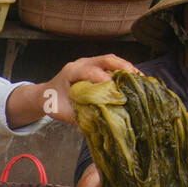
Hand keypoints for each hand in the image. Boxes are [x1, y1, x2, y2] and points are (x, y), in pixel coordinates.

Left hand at [6, 55, 141, 127]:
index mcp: (71, 72)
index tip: (114, 89)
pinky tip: (134, 79)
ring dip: (126, 67)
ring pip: (111, 60)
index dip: (103, 78)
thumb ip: (73, 117)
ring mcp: (89, 62)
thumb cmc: (52, 102)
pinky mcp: (95, 66)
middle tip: (136, 77)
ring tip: (141, 78)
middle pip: (105, 59)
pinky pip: (111, 65)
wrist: (46, 94)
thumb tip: (90, 127)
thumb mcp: (59, 111)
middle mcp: (81, 63)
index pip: (89, 71)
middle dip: (122, 66)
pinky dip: (123, 70)